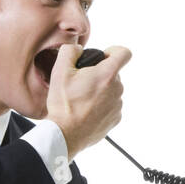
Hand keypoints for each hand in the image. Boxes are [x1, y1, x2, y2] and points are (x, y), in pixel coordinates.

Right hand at [45, 43, 130, 159]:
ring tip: (81, 98)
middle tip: (81, 82)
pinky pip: (111, 104)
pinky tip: (86, 109)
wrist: (65, 134)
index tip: (102, 57)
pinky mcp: (116, 118)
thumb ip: (70, 51)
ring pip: (111, 89)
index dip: (113, 51)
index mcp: (106, 75)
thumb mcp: (60, 70)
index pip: (124, 53)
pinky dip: (101, 104)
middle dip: (99, 73)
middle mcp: (117, 89)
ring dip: (100, 90)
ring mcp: (118, 105)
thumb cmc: (63, 104)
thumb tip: (78, 49)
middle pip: (113, 72)